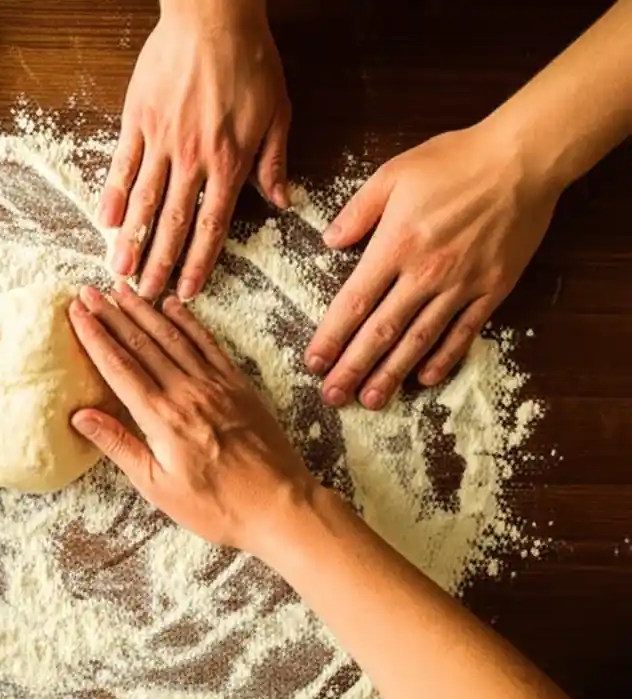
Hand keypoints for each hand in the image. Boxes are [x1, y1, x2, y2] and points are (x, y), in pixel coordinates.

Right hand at [67, 284, 315, 552]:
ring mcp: (216, 384)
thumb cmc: (217, 506)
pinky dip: (188, 321)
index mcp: (162, 418)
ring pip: (173, 336)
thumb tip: (79, 416)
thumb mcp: (158, 486)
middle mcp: (187, 392)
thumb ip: (119, 445)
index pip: (119, 366)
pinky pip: (208, 344)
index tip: (76, 312)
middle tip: (89, 291)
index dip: (95, 336)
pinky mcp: (238, 385)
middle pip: (141, 343)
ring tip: (122, 289)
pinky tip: (173, 305)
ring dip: (144, 310)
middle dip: (112, 314)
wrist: (281, 506)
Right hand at [101, 0, 290, 300]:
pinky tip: (106, 220)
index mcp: (230, 162)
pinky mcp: (137, 120)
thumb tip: (282, 203)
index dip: (200, 263)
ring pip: (144, 200)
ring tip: (119, 270)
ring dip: (131, 240)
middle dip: (159, 264)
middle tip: (145, 296)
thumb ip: (274, 162)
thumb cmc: (250, 61)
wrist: (214, 17)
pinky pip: (122, 164)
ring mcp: (161, 140)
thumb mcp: (278, 113)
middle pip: (174, 223)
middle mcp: (193, 159)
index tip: (188, 292)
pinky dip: (114, 194)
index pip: (213, 225)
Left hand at [305, 124, 560, 409]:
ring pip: (419, 339)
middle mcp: (425, 273)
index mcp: (395, 246)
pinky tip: (424, 378)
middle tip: (333, 397)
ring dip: (392, 373)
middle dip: (354, 368)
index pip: (354, 302)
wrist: (521, 160)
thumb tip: (329, 242)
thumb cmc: (453, 161)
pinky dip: (443, 358)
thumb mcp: (392, 174)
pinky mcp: (492, 289)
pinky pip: (463, 332)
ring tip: (371, 400)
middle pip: (381, 331)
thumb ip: (357, 211)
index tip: (314, 362)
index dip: (332, 337)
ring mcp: (461, 285)